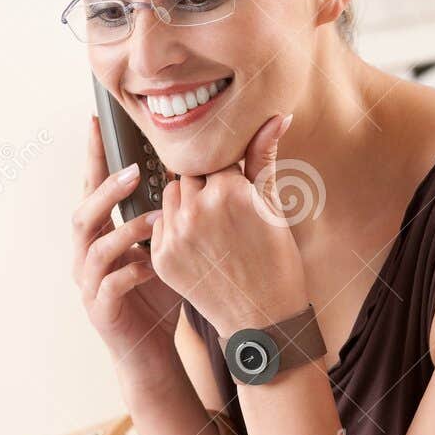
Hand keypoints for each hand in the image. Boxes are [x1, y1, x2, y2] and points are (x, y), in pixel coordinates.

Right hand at [73, 117, 182, 371]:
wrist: (152, 351)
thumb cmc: (160, 295)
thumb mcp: (166, 247)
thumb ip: (168, 214)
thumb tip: (190, 169)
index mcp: (99, 236)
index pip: (92, 189)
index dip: (92, 156)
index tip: (96, 122)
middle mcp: (86, 257)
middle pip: (82, 213)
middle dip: (106, 190)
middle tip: (134, 170)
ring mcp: (88, 284)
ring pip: (94, 247)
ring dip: (124, 229)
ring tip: (157, 219)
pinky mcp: (100, 310)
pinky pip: (109, 284)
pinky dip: (131, 271)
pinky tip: (153, 266)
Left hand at [150, 113, 309, 337]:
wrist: (262, 319)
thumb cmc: (276, 261)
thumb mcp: (272, 205)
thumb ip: (263, 157)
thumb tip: (275, 116)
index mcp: (227, 190)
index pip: (214, 159)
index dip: (226, 174)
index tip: (236, 193)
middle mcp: (196, 210)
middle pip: (187, 175)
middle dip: (203, 187)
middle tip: (224, 215)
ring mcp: (175, 235)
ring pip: (170, 197)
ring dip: (185, 205)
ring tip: (212, 231)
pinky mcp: (161, 258)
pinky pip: (158, 226)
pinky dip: (173, 231)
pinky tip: (198, 249)